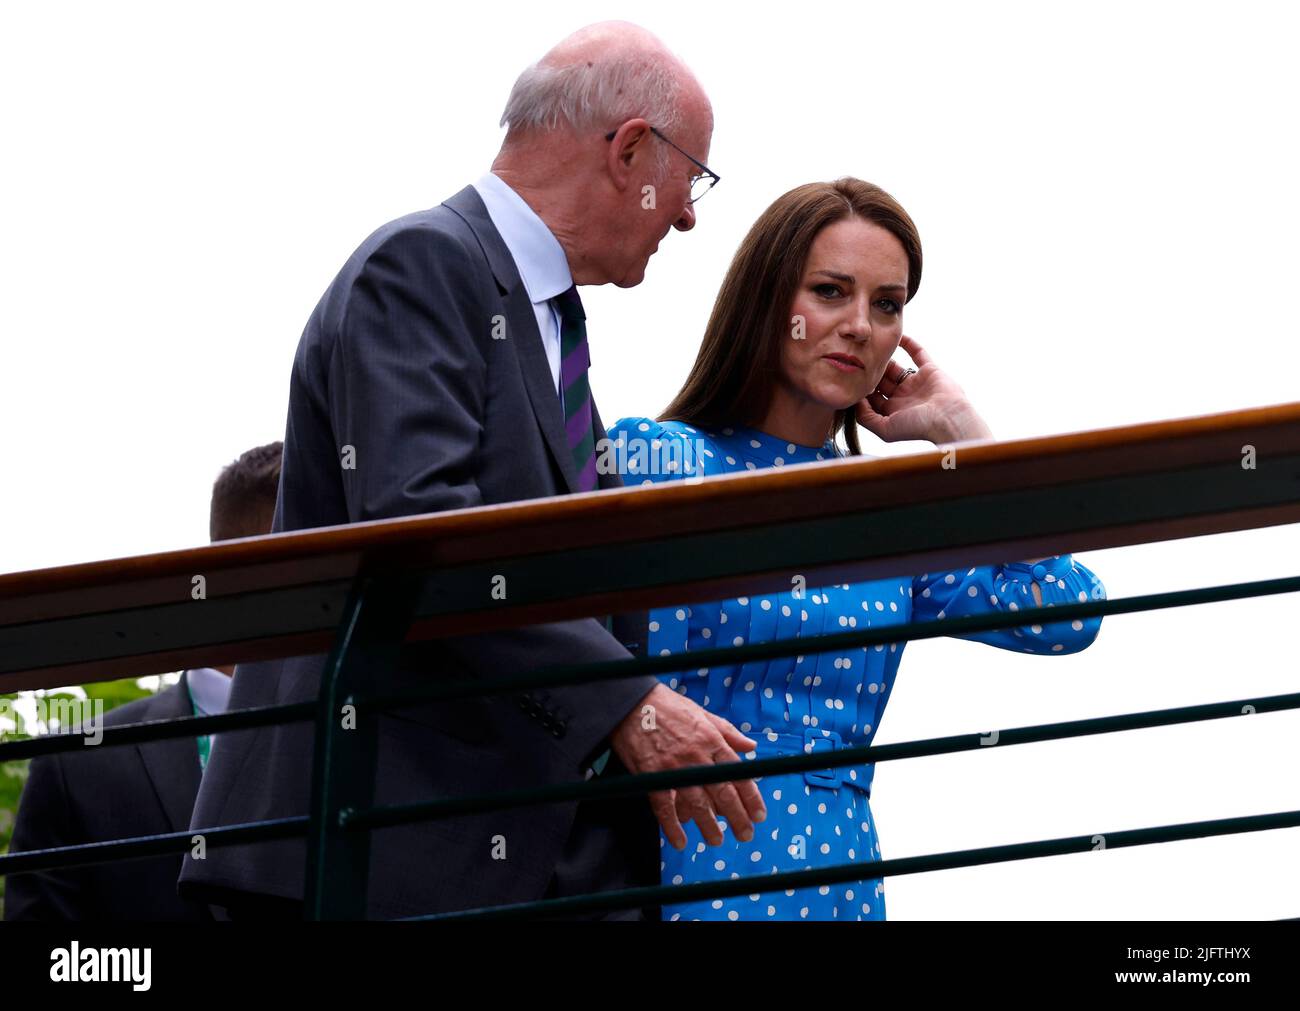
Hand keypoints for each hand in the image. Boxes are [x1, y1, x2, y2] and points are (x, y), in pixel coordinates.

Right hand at [609, 683, 766, 849]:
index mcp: (711, 740)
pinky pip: (665, 808)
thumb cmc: (668, 707)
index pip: (738, 774)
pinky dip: (672, 827)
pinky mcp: (653, 777)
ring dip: (708, 826)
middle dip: (737, 817)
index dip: (751, 798)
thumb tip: (751, 746)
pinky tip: (680, 841)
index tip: (759, 815)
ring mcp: (674, 768)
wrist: (632, 704)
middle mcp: (697, 756)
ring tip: (716, 840)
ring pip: (697, 804)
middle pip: (722, 793)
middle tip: (745, 835)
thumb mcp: (703, 713)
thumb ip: (729, 732)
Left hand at [857, 335, 990, 443]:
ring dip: (885, 359)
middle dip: (871, 373)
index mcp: (894, 411)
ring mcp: (917, 383)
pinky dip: (908, 344)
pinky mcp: (930, 370)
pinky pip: (918, 353)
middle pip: (882, 381)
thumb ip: (866, 418)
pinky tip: (897, 336)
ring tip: (872, 348)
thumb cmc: (917, 427)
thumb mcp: (885, 429)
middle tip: (859, 360)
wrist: (947, 418)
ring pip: (897, 367)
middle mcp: (904, 397)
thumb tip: (856, 401)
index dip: (862, 388)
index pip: (873, 397)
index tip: (851, 378)